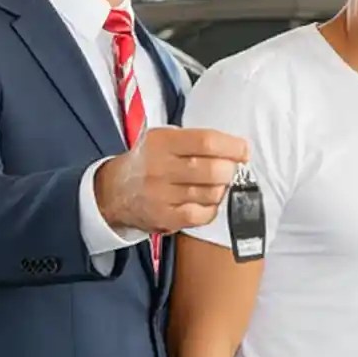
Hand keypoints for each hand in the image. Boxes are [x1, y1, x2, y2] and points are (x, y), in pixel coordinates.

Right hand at [95, 126, 248, 233]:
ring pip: (211, 193)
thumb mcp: (162, 138)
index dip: (232, 146)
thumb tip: (236, 148)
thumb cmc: (148, 161)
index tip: (243, 150)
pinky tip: (205, 201)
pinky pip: (202, 215)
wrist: (114, 191)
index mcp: (162, 142)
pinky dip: (211, 208)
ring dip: (221, 189)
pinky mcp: (164, 218)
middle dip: (230, 170)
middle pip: (213, 170)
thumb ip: (195, 140)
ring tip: (214, 184)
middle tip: (230, 169)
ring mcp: (161, 195)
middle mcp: (160, 167)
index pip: (206, 141)